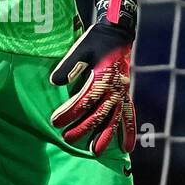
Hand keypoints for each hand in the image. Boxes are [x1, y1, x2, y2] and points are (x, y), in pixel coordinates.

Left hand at [49, 0, 137, 156]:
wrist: (117, 32)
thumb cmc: (96, 39)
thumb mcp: (80, 48)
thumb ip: (68, 66)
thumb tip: (54, 82)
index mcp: (103, 76)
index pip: (84, 100)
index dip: (69, 112)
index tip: (55, 122)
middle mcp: (115, 87)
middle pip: (99, 113)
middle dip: (84, 128)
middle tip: (68, 139)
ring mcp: (123, 92)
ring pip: (115, 118)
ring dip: (106, 136)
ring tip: (95, 152)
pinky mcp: (126, 93)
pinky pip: (130, 115)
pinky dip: (129, 131)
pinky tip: (127, 147)